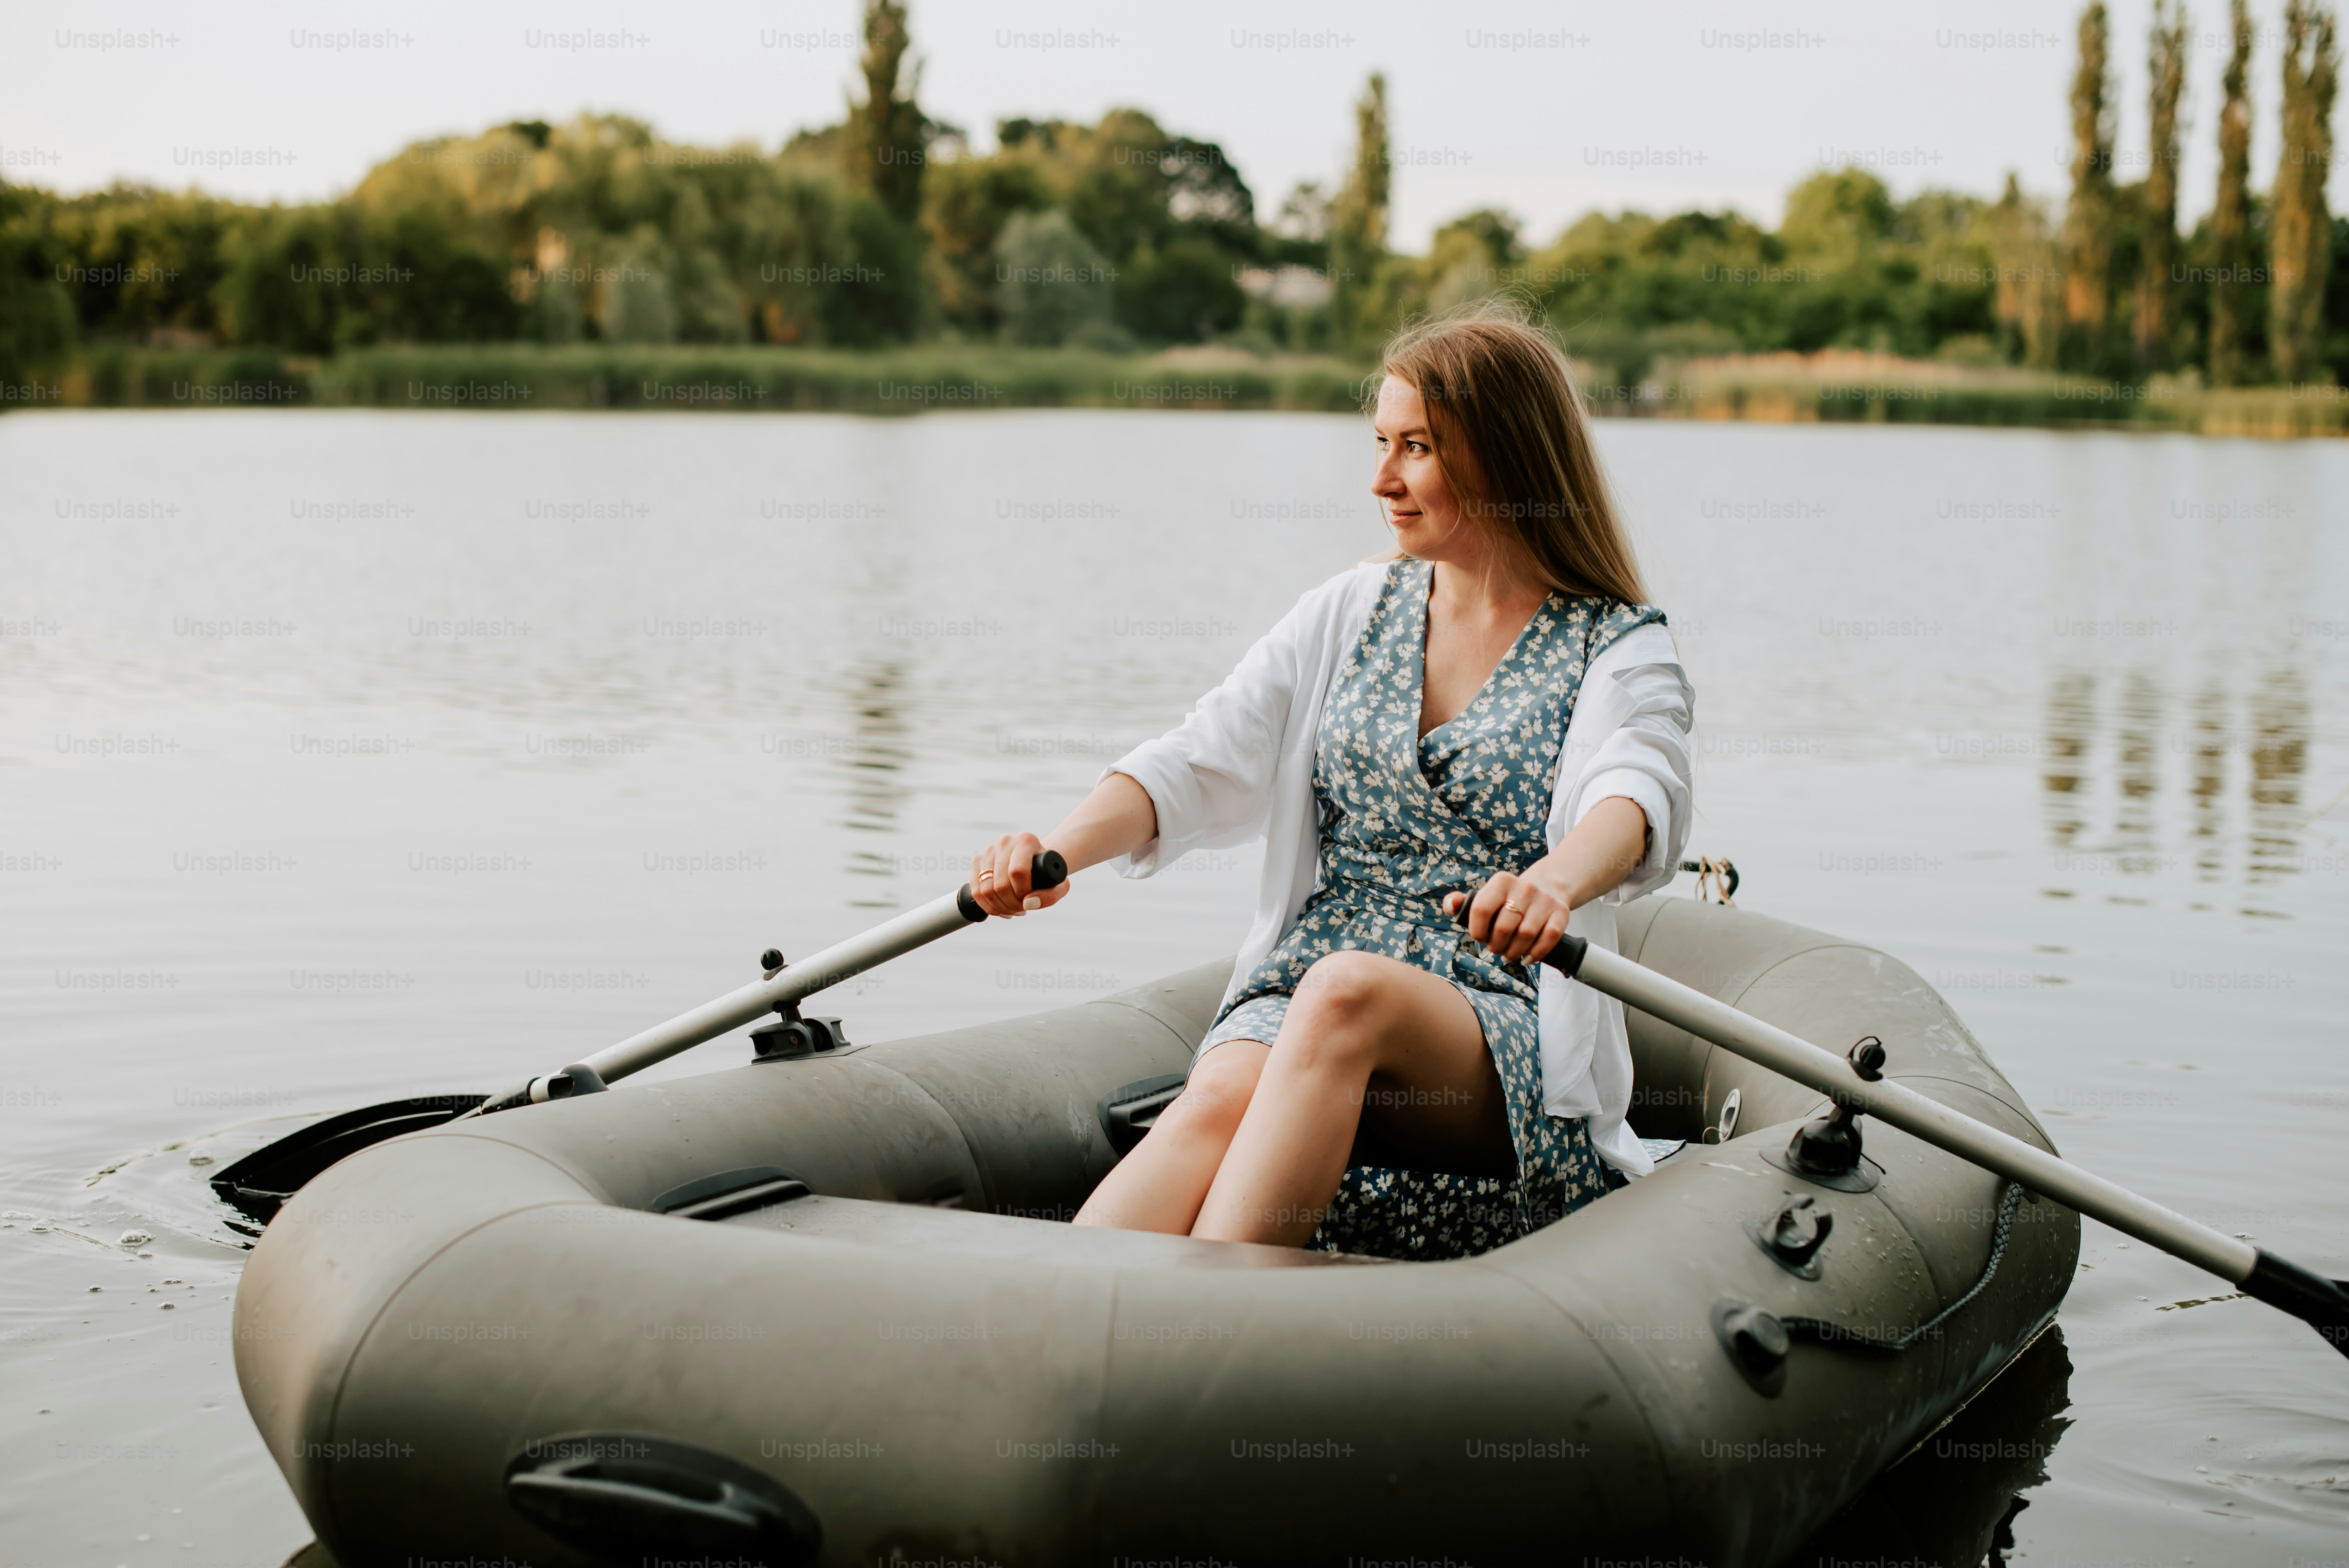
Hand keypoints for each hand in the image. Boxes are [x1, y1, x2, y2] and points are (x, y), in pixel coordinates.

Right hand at [970, 832, 1070, 918]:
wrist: (1035, 863)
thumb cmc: (1047, 875)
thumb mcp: (1059, 886)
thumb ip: (1050, 896)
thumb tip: (1027, 903)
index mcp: (1026, 841)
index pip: (1018, 871)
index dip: (1022, 893)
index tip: (1029, 900)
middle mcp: (1006, 841)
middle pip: (1000, 884)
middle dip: (1011, 904)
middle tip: (1021, 908)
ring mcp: (989, 850)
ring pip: (985, 889)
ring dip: (999, 907)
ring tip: (1012, 909)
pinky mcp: (978, 860)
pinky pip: (975, 890)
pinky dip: (987, 906)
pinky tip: (999, 908)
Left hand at [1443, 864, 1571, 964]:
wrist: (1549, 886)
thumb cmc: (1510, 898)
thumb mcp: (1488, 895)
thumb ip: (1464, 903)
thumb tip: (1450, 906)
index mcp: (1501, 882)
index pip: (1481, 909)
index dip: (1477, 930)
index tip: (1479, 938)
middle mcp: (1524, 888)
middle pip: (1504, 927)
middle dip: (1496, 945)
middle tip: (1496, 949)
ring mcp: (1545, 900)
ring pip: (1526, 935)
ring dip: (1514, 952)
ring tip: (1509, 954)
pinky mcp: (1561, 912)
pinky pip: (1549, 938)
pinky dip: (1536, 953)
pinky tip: (1527, 957)